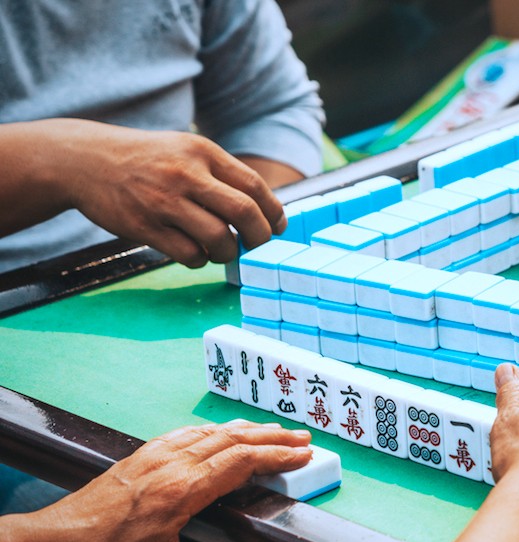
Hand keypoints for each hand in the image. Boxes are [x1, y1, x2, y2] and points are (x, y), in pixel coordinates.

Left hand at [0, 421, 311, 541]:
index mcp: (181, 489)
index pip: (242, 461)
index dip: (278, 455)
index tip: (304, 453)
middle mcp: (168, 464)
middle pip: (231, 439)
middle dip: (271, 436)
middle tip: (301, 437)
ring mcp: (150, 457)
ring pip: (208, 432)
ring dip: (245, 429)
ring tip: (270, 430)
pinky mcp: (136, 459)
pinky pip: (184, 434)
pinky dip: (211, 430)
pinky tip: (215, 433)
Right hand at [43, 119, 284, 267]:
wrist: (85, 160)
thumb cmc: (147, 160)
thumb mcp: (186, 150)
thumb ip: (221, 174)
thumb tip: (263, 210)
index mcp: (202, 152)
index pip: (254, 186)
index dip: (274, 212)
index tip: (278, 227)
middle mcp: (186, 174)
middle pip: (244, 213)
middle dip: (260, 236)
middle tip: (257, 245)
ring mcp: (164, 201)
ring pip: (219, 238)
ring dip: (229, 253)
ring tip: (223, 251)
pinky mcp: (144, 226)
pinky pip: (189, 254)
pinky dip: (201, 260)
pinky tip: (196, 253)